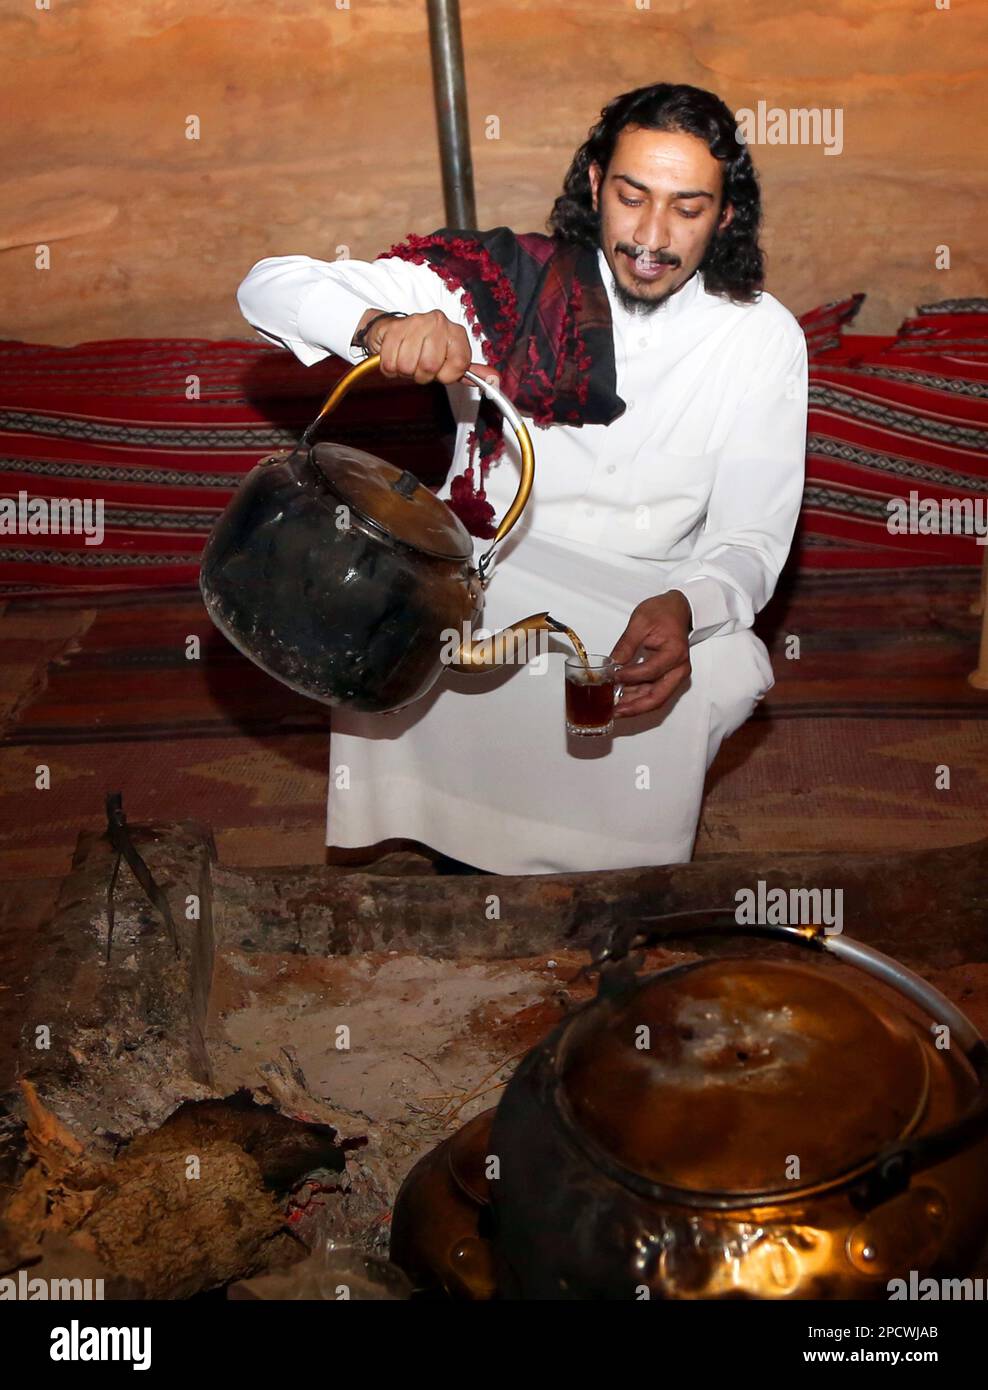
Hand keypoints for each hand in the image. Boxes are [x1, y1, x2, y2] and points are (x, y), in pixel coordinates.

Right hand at [368, 309, 497, 387]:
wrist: (394, 330)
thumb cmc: (424, 349)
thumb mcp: (451, 360)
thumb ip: (472, 372)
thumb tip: (494, 380)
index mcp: (456, 332)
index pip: (458, 366)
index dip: (446, 376)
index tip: (440, 371)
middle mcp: (439, 322)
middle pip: (430, 367)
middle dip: (422, 375)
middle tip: (420, 367)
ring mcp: (416, 322)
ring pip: (409, 366)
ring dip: (405, 371)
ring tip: (407, 361)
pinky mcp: (394, 328)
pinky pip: (390, 363)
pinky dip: (390, 367)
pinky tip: (396, 356)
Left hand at [610, 590, 691, 717]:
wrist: (677, 609)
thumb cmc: (662, 612)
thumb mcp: (640, 622)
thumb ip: (626, 645)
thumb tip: (611, 665)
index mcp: (674, 653)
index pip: (650, 671)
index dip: (629, 677)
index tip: (611, 677)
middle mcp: (679, 669)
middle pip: (657, 697)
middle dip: (634, 707)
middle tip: (614, 711)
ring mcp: (676, 676)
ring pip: (655, 699)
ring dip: (634, 706)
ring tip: (613, 709)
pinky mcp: (669, 677)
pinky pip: (654, 693)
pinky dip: (637, 699)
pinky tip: (621, 700)